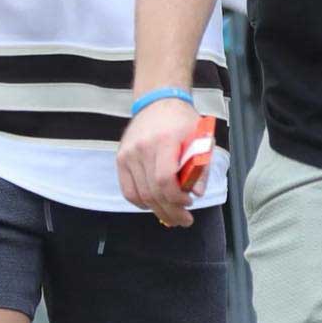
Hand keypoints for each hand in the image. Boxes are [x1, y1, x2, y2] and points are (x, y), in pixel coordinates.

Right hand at [116, 98, 200, 227]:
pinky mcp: (120, 158)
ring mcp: (128, 154)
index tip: (189, 203)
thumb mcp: (201, 139)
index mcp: (164, 141)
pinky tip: (153, 206)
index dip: (176, 198)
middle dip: (170, 211)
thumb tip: (196, 193)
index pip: (164, 179)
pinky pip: (128, 190)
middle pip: (153, 191)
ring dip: (157, 210)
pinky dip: (140, 202)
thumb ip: (201, 167)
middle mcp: (142, 148)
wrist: (158, 102)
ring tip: (172, 217)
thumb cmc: (183, 122)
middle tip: (184, 220)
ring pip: (140, 194)